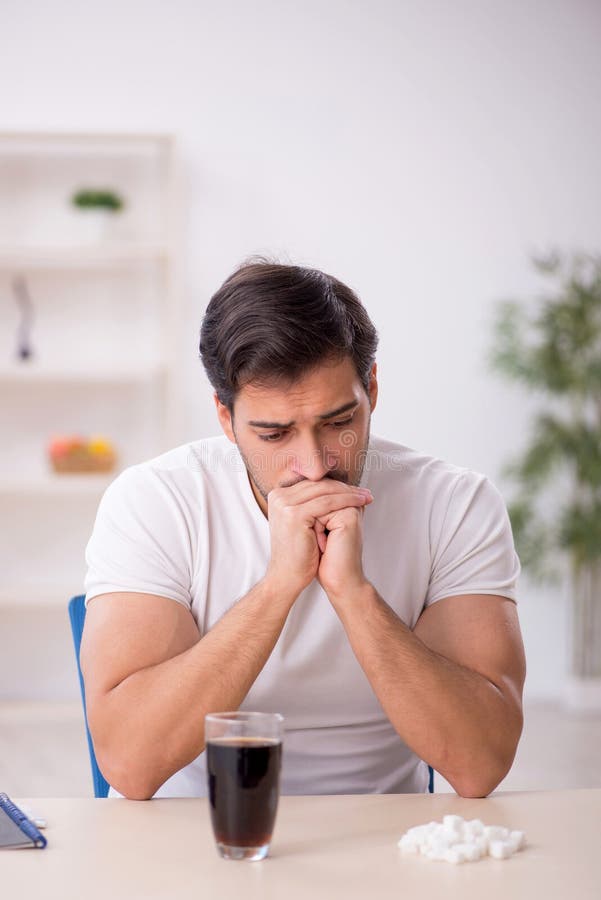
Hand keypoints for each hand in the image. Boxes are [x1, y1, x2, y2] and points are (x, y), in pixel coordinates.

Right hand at [265, 480, 372, 598]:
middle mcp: (278, 496)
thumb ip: (314, 505)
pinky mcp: (294, 514)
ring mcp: (284, 504)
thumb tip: (339, 490)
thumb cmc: (299, 554)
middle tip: (365, 492)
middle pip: (318, 485)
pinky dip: (347, 500)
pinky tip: (360, 503)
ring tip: (366, 497)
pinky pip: (327, 502)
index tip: (357, 491)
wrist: (288, 577)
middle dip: (345, 487)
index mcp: (279, 496)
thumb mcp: (305, 523)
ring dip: (349, 493)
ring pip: (325, 491)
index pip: (313, 484)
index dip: (336, 485)